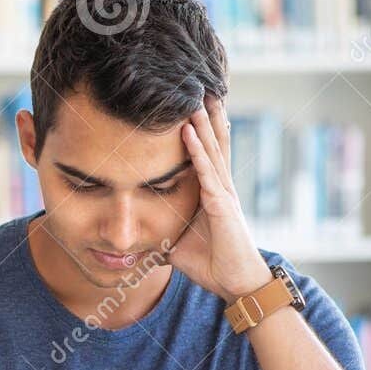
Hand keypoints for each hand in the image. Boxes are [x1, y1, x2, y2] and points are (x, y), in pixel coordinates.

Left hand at [168, 96, 273, 303]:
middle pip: (213, 144)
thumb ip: (161, 229)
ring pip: (212, 151)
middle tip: (199, 86)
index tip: (190, 105)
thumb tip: (135, 230)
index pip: (205, 154)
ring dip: (201, 125)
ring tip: (194, 98)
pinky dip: (197, 153)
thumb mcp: (176, 241)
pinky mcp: (222, 206)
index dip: (200, 130)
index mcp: (211, 193)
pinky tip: (189, 134)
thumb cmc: (210, 264)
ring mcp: (223, 195)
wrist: (235, 283)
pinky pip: (207, 174)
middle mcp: (220, 188)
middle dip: (206, 117)